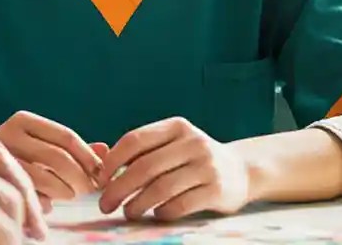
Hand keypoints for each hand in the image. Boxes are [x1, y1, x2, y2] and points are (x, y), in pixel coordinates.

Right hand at [0, 111, 106, 207]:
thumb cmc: (13, 155)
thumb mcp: (40, 144)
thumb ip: (71, 148)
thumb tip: (105, 150)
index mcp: (23, 121)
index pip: (66, 137)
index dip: (88, 157)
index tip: (100, 173)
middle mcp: (8, 135)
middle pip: (59, 158)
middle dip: (80, 179)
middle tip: (88, 190)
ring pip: (45, 179)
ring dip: (64, 192)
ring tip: (67, 195)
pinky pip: (30, 196)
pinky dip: (45, 203)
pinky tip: (47, 204)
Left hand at [96, 117, 250, 219]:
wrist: (241, 171)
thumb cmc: (193, 159)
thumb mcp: (173, 144)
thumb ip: (143, 151)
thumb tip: (101, 169)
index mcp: (176, 126)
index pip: (134, 140)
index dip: (112, 161)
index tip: (100, 180)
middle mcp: (193, 142)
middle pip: (144, 167)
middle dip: (119, 188)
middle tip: (105, 204)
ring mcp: (207, 166)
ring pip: (161, 188)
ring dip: (137, 204)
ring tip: (127, 212)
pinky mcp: (217, 190)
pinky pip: (180, 205)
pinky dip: (162, 212)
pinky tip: (155, 215)